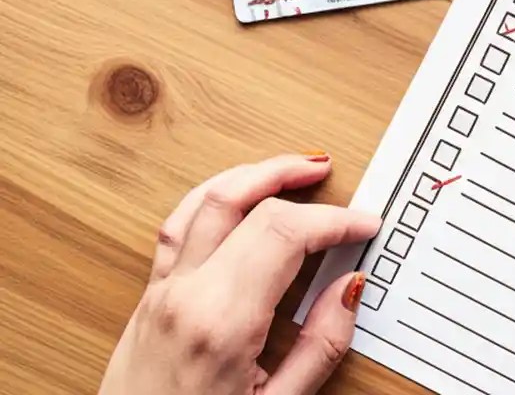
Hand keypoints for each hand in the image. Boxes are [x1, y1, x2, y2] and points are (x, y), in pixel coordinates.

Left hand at [98, 154, 381, 394]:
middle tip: (330, 175)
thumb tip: (349, 291)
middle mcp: (186, 296)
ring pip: (204, 200)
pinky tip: (236, 194)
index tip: (363, 225)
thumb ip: (322, 347)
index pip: (285, 234)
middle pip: (246, 204)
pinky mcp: (150, 297)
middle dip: (294, 180)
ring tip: (288, 168)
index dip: (334, 220)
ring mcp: (162, 292)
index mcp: (222, 322)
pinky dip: (212, 196)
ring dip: (251, 175)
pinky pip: (178, 224)